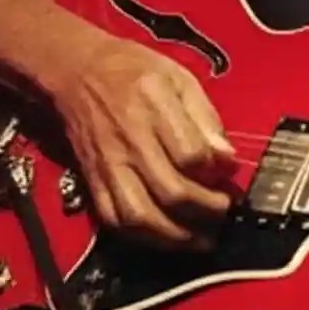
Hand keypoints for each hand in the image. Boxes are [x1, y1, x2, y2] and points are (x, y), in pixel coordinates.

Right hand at [45, 35, 236, 248]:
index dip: (217, 173)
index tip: (231, 177)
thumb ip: (205, 117)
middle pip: (171, 191)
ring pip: (140, 216)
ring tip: (201, 238)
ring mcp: (109, 164)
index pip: (191, 154)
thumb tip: (227, 159)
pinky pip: (115, 221)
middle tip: (224, 212)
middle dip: (206, 211)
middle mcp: (130, 139)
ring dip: (176, 236)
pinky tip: (167, 237)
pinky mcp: (93, 181)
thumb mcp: (180, 78)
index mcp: (154, 105)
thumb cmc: (134, 71)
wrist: (77, 72)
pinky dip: (143, 238)